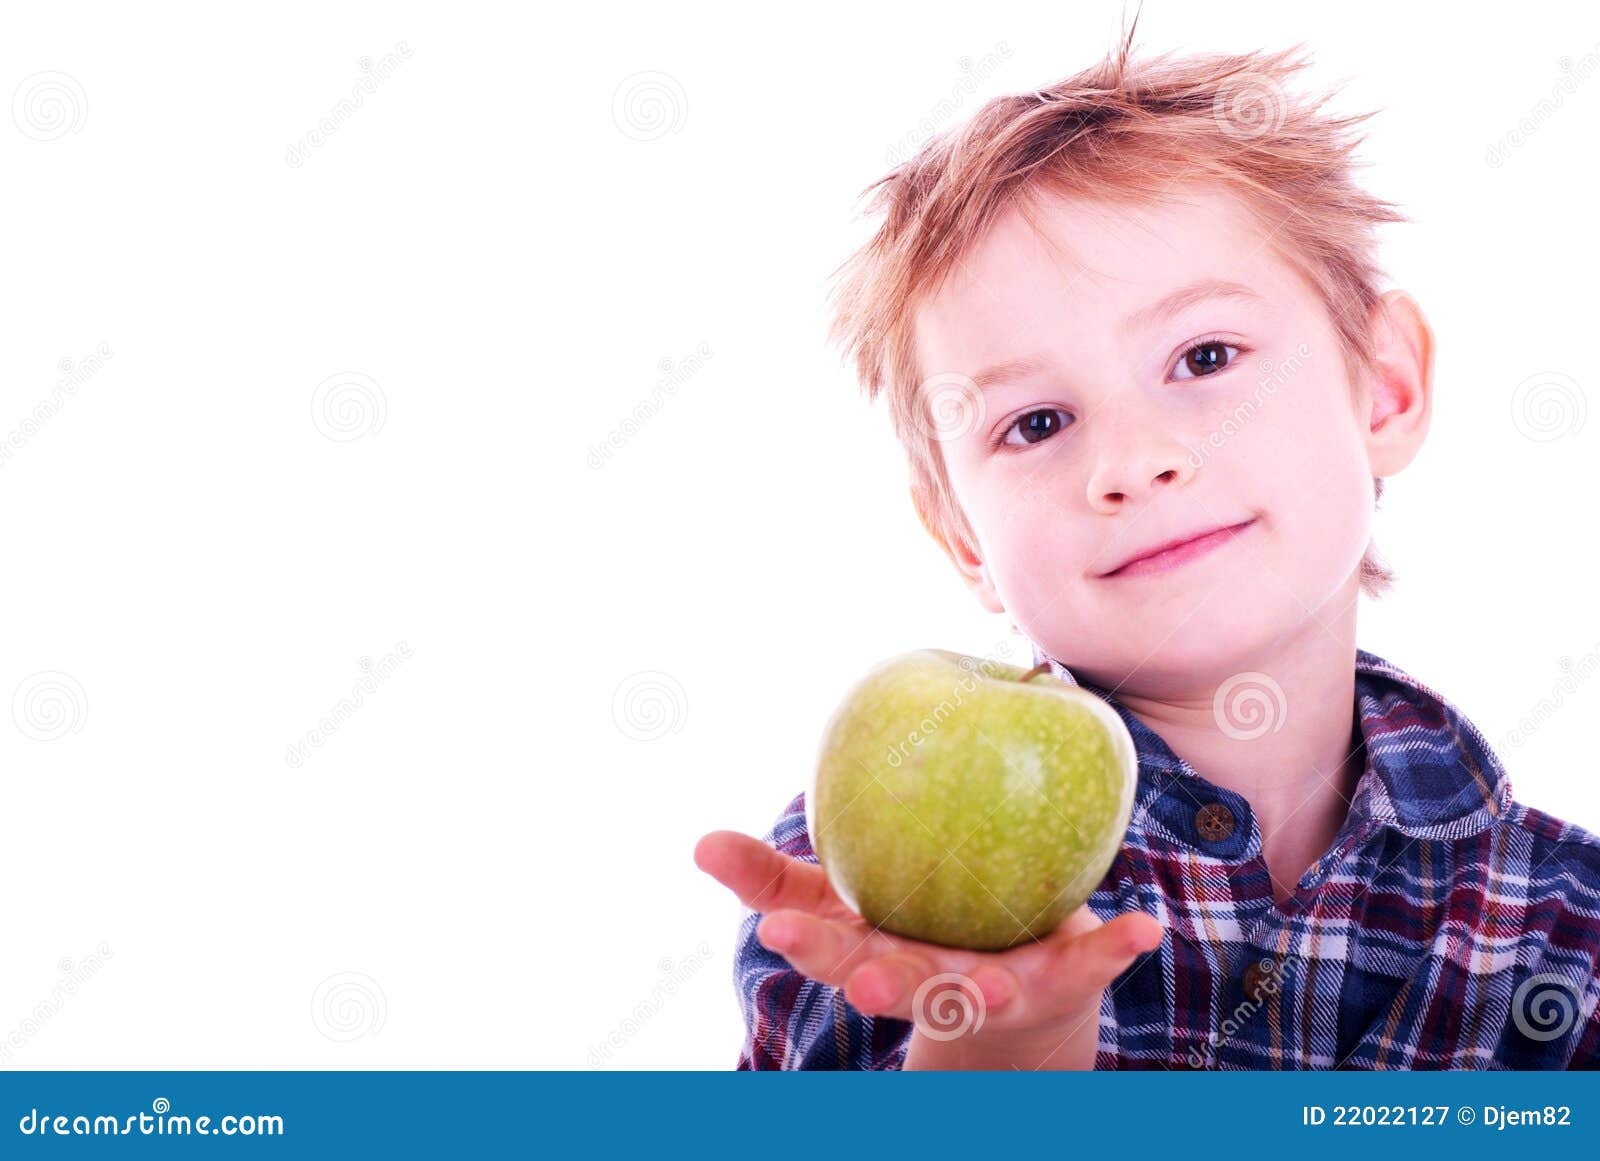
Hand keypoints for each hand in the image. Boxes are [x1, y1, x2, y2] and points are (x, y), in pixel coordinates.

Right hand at [694, 828, 1161, 1068]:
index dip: (806, 944)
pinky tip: (1142, 928)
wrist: (1007, 982)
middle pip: (900, 984)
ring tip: (988, 988)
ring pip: (984, 992)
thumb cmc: (902, 924)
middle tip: (863, 977)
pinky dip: (1114, 949)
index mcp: (875, 952)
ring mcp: (996, 984)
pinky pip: (1087, 964)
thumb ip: (767, 876)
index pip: (832, 949)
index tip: (775, 932)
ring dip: (985, 991)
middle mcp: (932, 978)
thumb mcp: (831, 896)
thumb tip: (698, 843)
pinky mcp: (1057, 980)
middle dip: (880, 983)